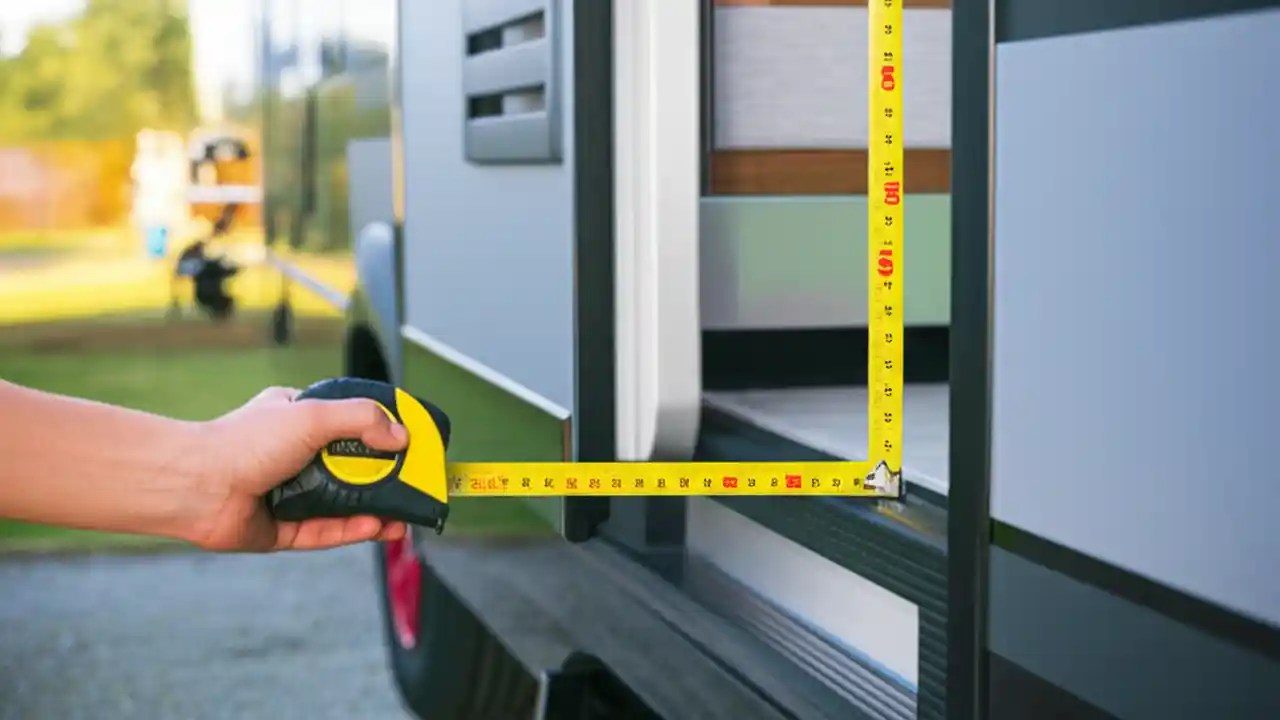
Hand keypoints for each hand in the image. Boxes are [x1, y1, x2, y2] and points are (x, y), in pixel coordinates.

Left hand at [184, 386, 409, 551]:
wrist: (194, 486)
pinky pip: (324, 531)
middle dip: (385, 477)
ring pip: (341, 504)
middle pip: (351, 467)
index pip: (350, 423)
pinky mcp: (281, 529)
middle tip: (417, 484)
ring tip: (406, 515)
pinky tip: (380, 527)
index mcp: (298, 419)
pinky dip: (352, 530)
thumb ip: (362, 420)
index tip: (412, 443)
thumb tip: (402, 437)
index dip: (382, 433)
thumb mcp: (312, 414)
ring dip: (375, 509)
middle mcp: (294, 456)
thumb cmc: (246, 441)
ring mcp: (287, 494)